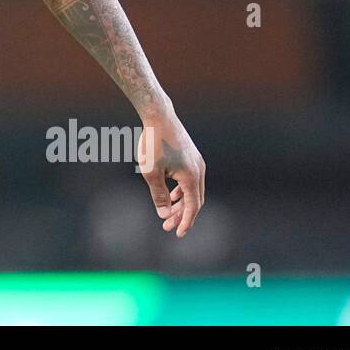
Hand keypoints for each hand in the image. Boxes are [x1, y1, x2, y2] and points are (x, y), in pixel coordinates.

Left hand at [137, 110, 205, 236]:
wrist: (159, 115)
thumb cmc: (153, 143)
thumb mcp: (151, 172)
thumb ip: (158, 195)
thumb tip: (164, 214)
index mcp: (191, 176)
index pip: (193, 207)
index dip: (186, 222)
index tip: (177, 234)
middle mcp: (199, 170)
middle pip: (194, 201)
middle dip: (182, 215)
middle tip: (167, 227)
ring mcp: (197, 162)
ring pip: (193, 190)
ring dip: (181, 203)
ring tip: (167, 213)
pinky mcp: (192, 157)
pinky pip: (190, 180)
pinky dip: (182, 191)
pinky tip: (171, 195)